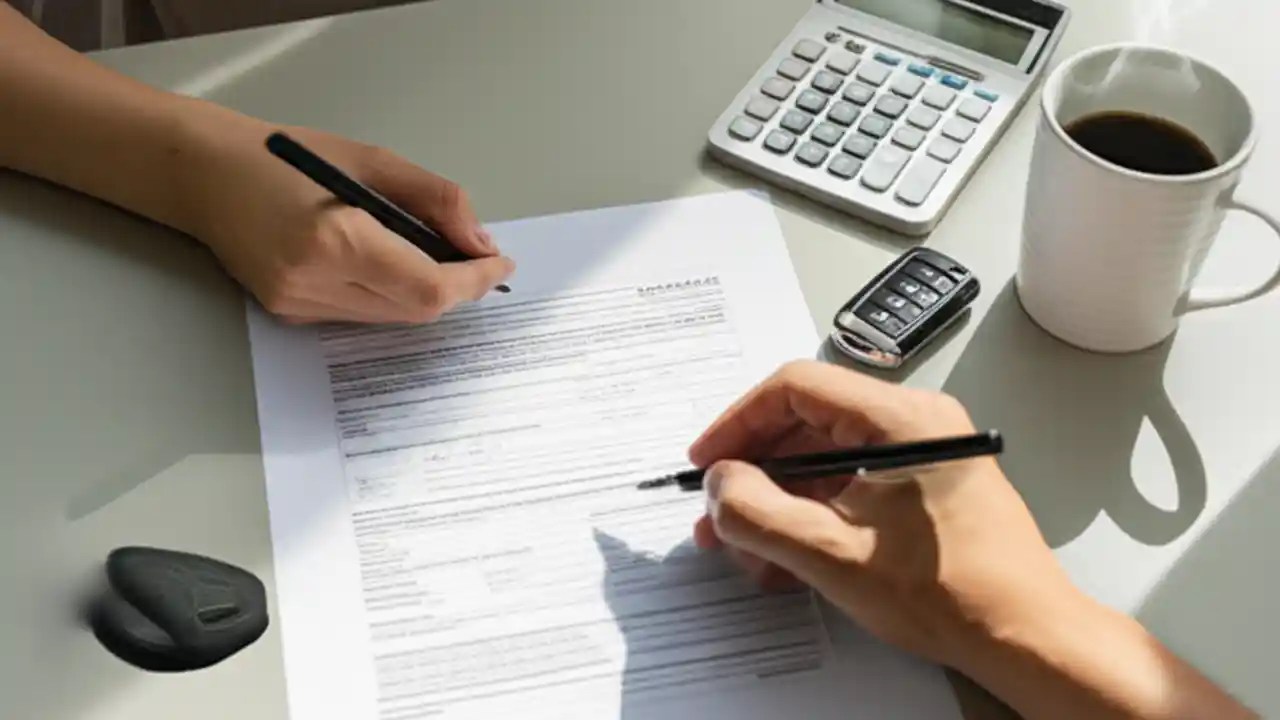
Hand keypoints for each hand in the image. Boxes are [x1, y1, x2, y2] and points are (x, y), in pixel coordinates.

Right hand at [181, 112, 512, 323]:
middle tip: (477, 258)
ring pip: (391, 318)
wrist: (203, 174)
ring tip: (440, 258)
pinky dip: (390, 294)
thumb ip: (436, 201)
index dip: (473, 281)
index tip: (499, 262)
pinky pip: (360, 314)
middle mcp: (314, 283)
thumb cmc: (284, 155)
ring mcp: (298, 305)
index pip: (427, 286)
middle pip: (415, 310)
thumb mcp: (371, 160)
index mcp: (334, 239)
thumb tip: (480, 243)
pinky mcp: (288, 313)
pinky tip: (392, 265)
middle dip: (456, 288)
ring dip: (426, 293)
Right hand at [689, 361, 1254, 719]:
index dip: (738, 422)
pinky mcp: (926, 483)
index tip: (706, 460)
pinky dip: (815, 510)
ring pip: (827, 456)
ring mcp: (924, 452)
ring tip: (747, 544)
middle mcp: (916, 422)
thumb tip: (718, 485)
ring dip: (780, 497)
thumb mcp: (830, 554)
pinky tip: (787, 553)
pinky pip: (852, 480)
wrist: (1023, 634)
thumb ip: (758, 513)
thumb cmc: (950, 593)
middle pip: (808, 421)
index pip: (796, 387)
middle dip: (755, 470)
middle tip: (719, 509)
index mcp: (900, 419)